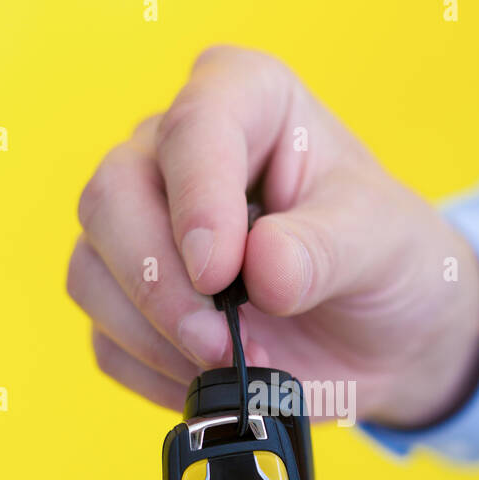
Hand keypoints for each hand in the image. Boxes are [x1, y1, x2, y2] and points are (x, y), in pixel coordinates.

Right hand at [68, 47, 478, 428]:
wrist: (386, 337)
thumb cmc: (385, 260)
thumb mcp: (382, 244)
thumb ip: (326, 250)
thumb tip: (263, 267)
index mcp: (246, 101)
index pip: (193, 125)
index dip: (197, 200)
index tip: (221, 271)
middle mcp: (175, 152)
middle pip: (112, 197)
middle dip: (160, 285)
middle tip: (221, 341)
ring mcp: (142, 226)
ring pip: (92, 272)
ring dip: (156, 337)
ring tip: (235, 363)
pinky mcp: (130, 300)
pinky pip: (106, 339)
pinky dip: (156, 372)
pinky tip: (214, 378)